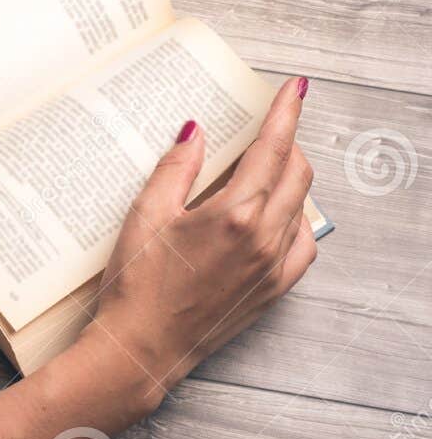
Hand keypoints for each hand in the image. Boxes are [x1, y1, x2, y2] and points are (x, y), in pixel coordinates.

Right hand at [85, 76, 316, 407]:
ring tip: (263, 175)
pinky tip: (273, 221)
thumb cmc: (136, 287)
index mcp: (234, 214)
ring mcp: (272, 267)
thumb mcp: (145, 217)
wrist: (140, 349)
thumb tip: (195, 132)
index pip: (273, 148)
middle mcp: (264, 239)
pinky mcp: (272, 290)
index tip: (294, 89)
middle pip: (296, 173)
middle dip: (286, 144)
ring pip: (301, 207)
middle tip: (265, 132)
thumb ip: (176, 169)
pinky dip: (295, 223)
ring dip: (289, 181)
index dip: (286, 112)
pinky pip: (302, 246)